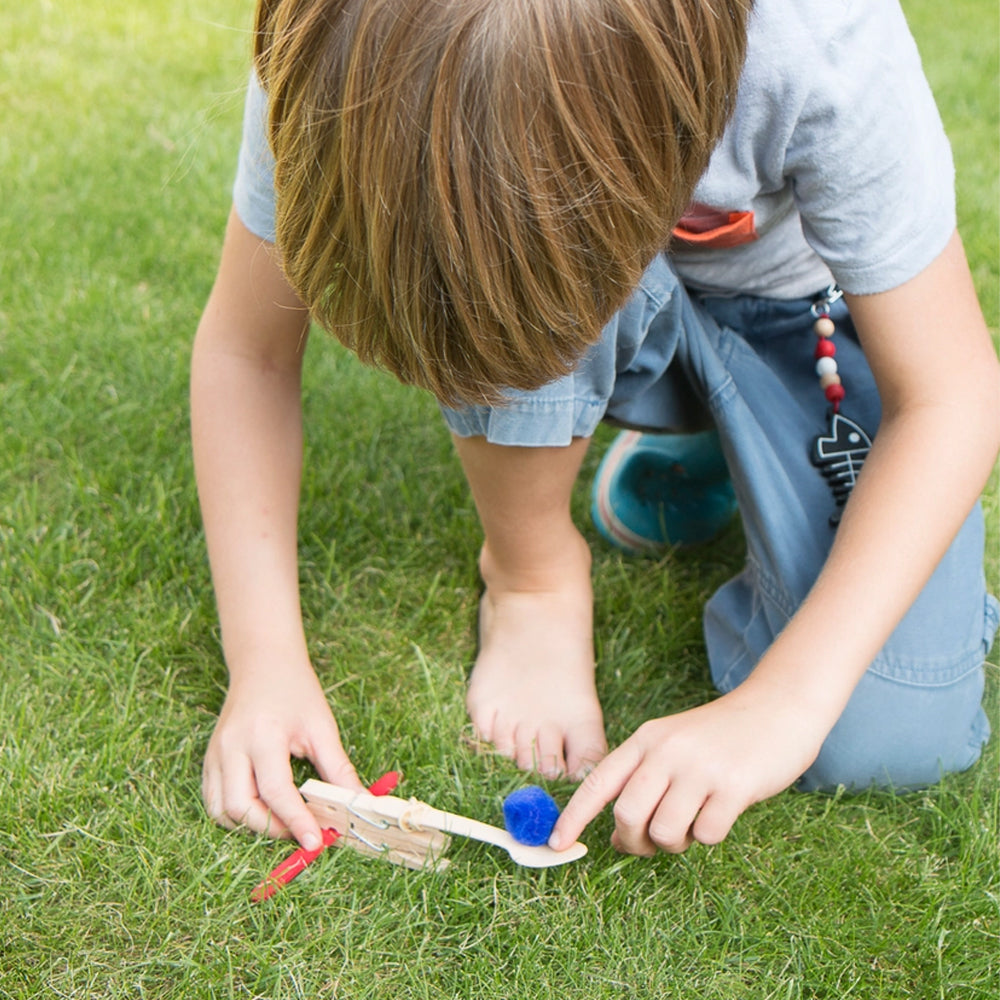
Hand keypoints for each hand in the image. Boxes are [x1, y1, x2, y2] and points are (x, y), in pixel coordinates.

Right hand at [202, 659, 362, 849]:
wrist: (264, 663)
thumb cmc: (296, 690)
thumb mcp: (322, 726)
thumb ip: (338, 768)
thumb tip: (360, 804)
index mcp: (263, 735)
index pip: (277, 791)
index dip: (297, 821)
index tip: (317, 842)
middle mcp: (231, 747)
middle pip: (241, 808)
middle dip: (271, 829)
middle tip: (302, 831)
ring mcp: (215, 754)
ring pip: (222, 811)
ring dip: (251, 826)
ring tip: (283, 821)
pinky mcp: (209, 760)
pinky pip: (214, 801)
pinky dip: (236, 815)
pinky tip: (262, 810)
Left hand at [550, 684, 825, 854]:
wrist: (778, 707)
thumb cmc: (720, 737)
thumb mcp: (673, 746)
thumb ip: (643, 783)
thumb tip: (617, 837)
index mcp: (646, 739)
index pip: (599, 782)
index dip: (574, 816)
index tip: (556, 844)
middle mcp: (667, 751)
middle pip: (627, 815)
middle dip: (634, 841)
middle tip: (652, 843)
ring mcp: (700, 768)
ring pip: (664, 831)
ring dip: (676, 842)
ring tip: (692, 823)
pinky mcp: (734, 786)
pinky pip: (707, 835)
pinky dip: (710, 835)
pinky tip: (721, 812)